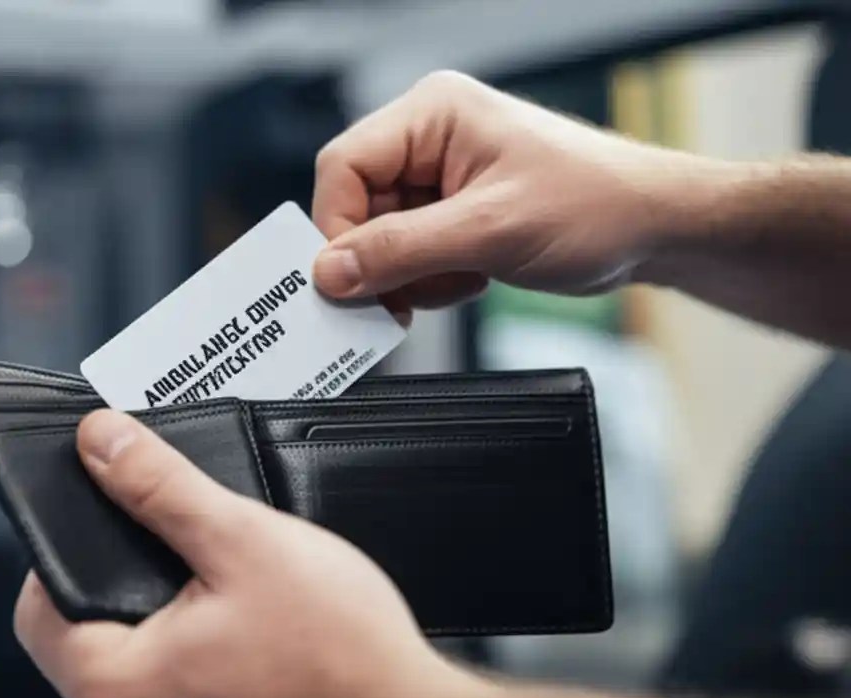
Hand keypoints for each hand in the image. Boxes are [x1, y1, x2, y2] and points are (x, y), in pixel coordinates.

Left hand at [14, 409, 496, 697]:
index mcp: (114, 684)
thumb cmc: (339, 656)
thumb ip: (161, 488)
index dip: (63, 546)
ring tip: (214, 571)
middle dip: (121, 570)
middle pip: (81, 626)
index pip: (36, 607)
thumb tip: (100, 442)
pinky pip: (170, 676)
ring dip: (161, 601)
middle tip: (176, 536)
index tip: (110, 511)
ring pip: (130, 650)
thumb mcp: (243, 543)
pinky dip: (189, 635)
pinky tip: (237, 613)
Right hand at [311, 70, 726, 308]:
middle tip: (404, 296)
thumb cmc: (597, 205)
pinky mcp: (453, 211)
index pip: (343, 167)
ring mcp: (440, 176)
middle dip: (381, 259)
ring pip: (380, 237)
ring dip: (410, 274)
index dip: (339, 228)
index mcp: (432, 113)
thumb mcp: (489, 231)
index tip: (350, 281)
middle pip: (357, 206)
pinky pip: (409, 253)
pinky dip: (430, 279)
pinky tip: (471, 278)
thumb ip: (401, 252)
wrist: (656, 229)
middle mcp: (428, 137)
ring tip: (462, 279)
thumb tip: (331, 273)